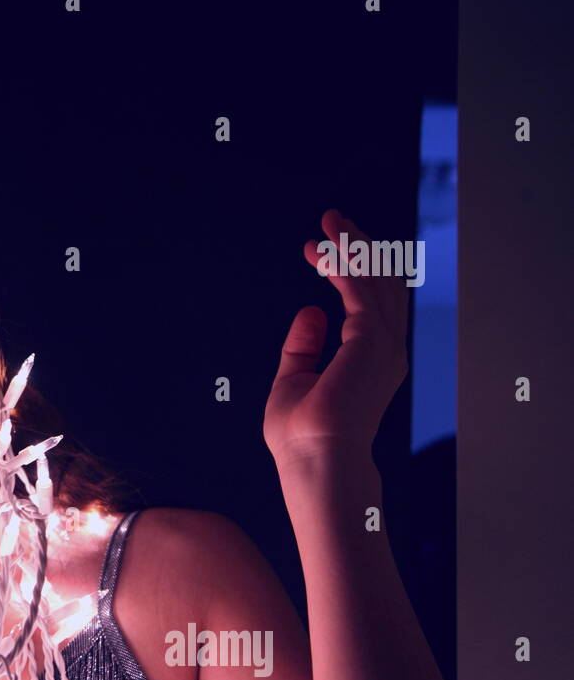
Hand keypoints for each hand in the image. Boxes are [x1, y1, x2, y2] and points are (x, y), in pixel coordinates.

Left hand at [264, 209, 409, 466]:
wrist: (314, 460)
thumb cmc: (301, 436)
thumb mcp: (294, 380)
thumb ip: (304, 347)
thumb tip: (310, 312)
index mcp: (372, 360)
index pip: (368, 302)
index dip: (346, 270)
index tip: (316, 250)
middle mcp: (385, 349)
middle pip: (380, 283)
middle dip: (358, 247)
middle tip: (332, 219)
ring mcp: (383, 345)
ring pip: (376, 279)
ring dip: (353, 246)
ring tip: (329, 222)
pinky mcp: (370, 341)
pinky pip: (359, 289)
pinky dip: (344, 263)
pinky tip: (324, 249)